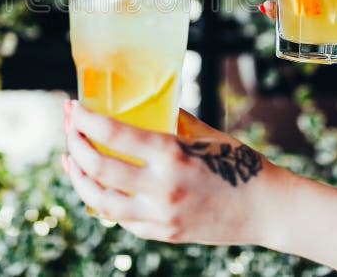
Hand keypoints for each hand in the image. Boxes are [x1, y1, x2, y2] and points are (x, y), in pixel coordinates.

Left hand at [62, 101, 276, 244]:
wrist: (268, 209)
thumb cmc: (239, 164)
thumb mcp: (205, 134)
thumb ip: (173, 119)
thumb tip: (147, 103)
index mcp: (173, 154)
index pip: (114, 134)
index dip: (86, 120)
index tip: (73, 107)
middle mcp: (162, 187)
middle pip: (98, 168)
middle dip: (75, 144)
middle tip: (69, 129)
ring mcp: (161, 216)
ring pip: (100, 202)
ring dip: (79, 178)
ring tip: (71, 160)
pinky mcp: (164, 234)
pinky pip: (122, 220)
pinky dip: (104, 202)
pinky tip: (97, 187)